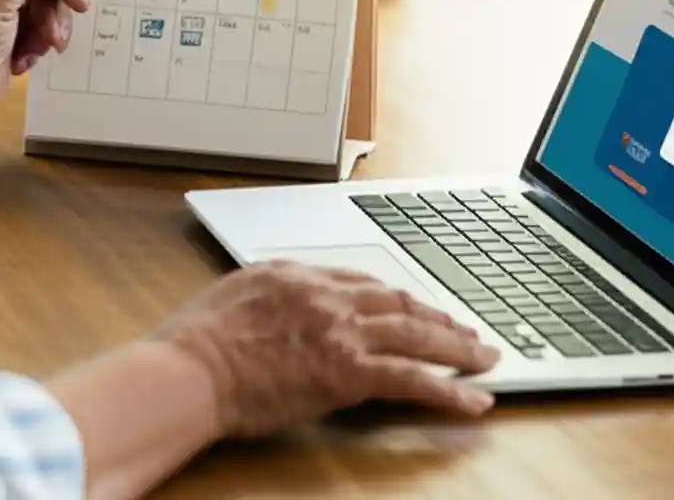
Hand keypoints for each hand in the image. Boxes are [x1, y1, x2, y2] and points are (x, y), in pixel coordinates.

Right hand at [153, 261, 500, 437]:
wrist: (188, 371)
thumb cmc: (196, 342)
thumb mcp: (233, 294)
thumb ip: (270, 292)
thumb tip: (284, 302)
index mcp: (298, 273)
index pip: (363, 281)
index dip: (396, 297)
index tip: (413, 307)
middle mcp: (327, 295)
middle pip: (400, 301)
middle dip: (439, 317)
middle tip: (465, 330)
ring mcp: (341, 331)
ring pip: (417, 334)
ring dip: (458, 347)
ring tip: (485, 358)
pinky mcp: (348, 372)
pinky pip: (413, 379)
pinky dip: (449, 390)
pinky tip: (472, 400)